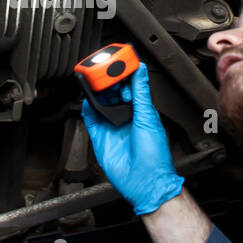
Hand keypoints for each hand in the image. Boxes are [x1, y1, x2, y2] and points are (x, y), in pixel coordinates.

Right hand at [81, 62, 184, 216]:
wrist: (145, 181)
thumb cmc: (155, 156)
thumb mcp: (148, 117)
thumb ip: (141, 93)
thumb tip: (141, 70)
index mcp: (141, 111)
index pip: (130, 87)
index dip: (124, 74)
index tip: (120, 60)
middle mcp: (126, 117)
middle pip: (113, 93)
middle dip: (108, 81)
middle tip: (104, 70)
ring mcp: (112, 127)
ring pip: (100, 104)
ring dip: (97, 93)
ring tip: (94, 81)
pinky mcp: (100, 138)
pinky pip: (90, 120)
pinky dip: (87, 109)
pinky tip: (87, 100)